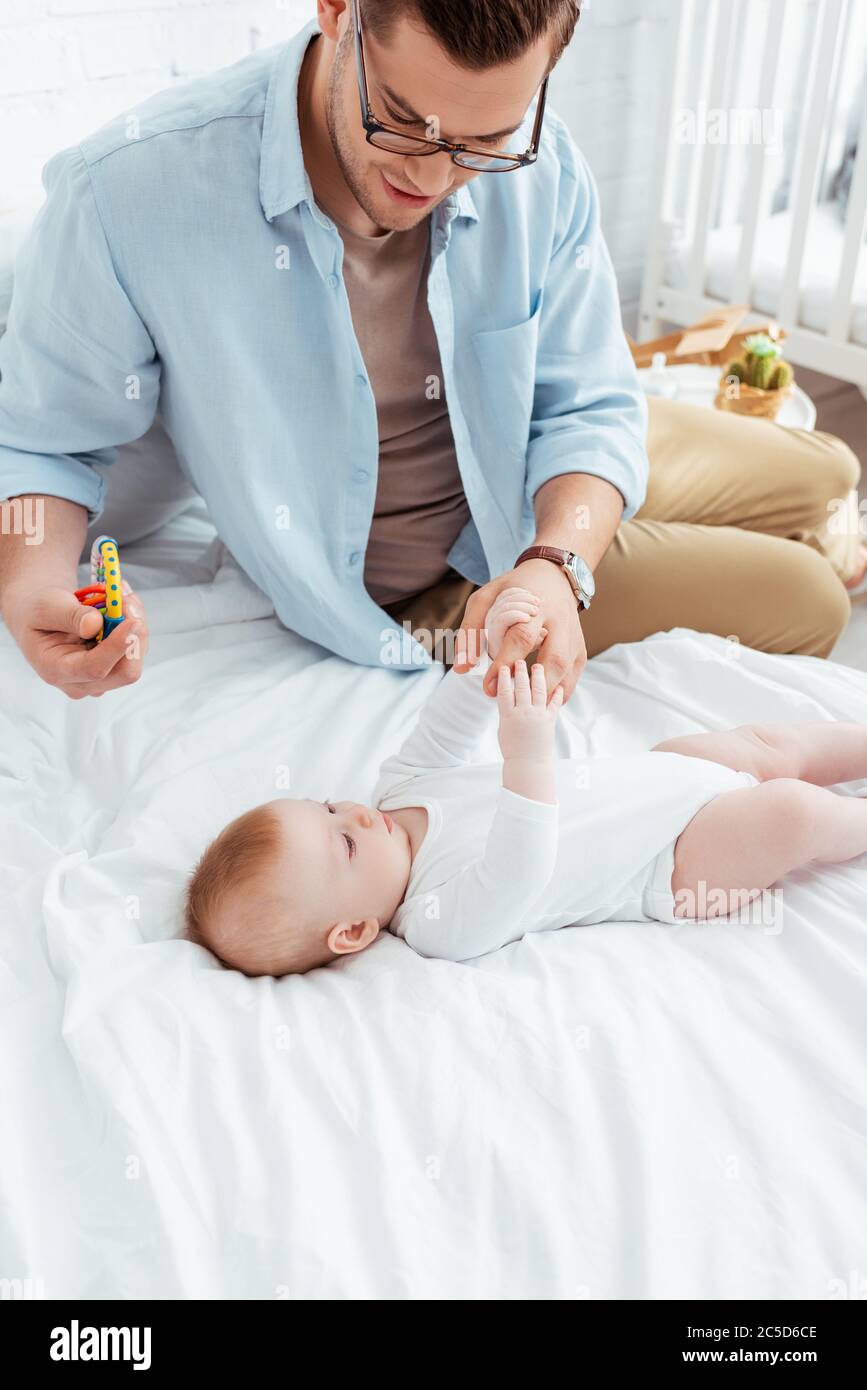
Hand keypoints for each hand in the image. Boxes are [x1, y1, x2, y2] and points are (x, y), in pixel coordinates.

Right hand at [4, 580, 148, 698]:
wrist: (44, 621)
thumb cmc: (41, 615)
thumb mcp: (46, 606)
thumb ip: (69, 615)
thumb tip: (95, 624)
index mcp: (56, 670)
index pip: (94, 669)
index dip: (117, 647)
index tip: (134, 621)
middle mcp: (81, 683)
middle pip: (124, 671)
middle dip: (134, 635)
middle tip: (128, 600)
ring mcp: (100, 680)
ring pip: (134, 659)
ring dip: (136, 625)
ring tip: (121, 596)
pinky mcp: (115, 669)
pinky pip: (135, 651)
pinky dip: (135, 626)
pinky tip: (122, 606)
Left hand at [455, 558, 586, 702]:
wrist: (553, 575)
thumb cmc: (515, 589)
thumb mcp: (486, 598)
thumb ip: (472, 630)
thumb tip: (462, 668)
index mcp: (536, 605)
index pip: (522, 636)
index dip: (506, 663)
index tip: (488, 687)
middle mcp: (560, 621)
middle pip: (555, 657)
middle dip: (534, 684)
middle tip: (512, 702)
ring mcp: (574, 635)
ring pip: (567, 669)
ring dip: (549, 692)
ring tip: (528, 709)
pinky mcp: (579, 646)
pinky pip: (574, 674)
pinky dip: (560, 691)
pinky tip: (543, 702)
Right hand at [496, 658, 563, 762]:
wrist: (528, 764)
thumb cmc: (513, 749)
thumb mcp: (504, 728)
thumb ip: (507, 711)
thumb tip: (509, 697)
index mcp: (508, 716)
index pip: (504, 692)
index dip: (504, 678)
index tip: (504, 667)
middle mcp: (523, 713)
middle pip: (521, 687)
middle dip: (520, 672)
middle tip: (519, 662)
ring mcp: (537, 716)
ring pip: (537, 691)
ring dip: (537, 677)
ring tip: (536, 667)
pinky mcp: (549, 720)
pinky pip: (554, 703)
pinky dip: (556, 693)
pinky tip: (557, 685)